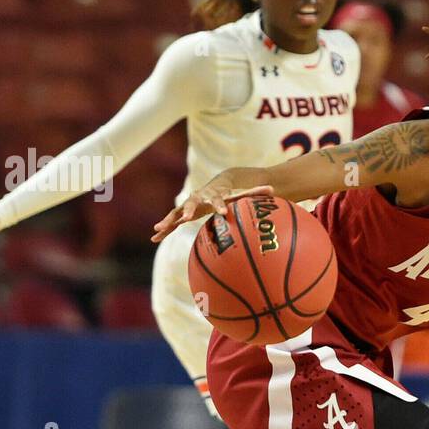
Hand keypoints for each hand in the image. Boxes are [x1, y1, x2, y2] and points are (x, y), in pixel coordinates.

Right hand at [152, 168, 274, 242]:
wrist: (212, 189)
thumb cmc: (229, 194)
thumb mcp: (242, 194)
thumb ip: (256, 192)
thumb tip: (274, 190)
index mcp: (213, 195)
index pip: (218, 199)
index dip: (220, 205)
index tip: (223, 212)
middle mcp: (197, 199)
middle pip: (191, 203)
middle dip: (187, 209)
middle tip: (185, 217)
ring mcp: (187, 206)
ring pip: (176, 213)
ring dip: (168, 221)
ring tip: (157, 230)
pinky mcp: (181, 215)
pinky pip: (171, 223)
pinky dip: (164, 230)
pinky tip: (153, 240)